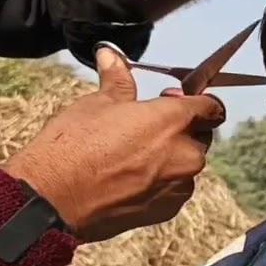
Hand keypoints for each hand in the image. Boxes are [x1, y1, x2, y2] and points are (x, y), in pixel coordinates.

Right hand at [1, 47, 225, 242]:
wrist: (54, 199)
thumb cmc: (75, 146)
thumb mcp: (97, 103)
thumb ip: (118, 80)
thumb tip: (111, 55)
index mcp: (174, 121)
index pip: (211, 108)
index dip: (195, 101)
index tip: (174, 100)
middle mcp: (186, 154)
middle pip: (200, 136)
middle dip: (181, 129)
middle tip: (148, 126)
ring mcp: (178, 185)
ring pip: (186, 164)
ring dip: (171, 157)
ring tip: (133, 155)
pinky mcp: (167, 210)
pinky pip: (173, 189)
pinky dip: (160, 182)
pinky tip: (130, 178)